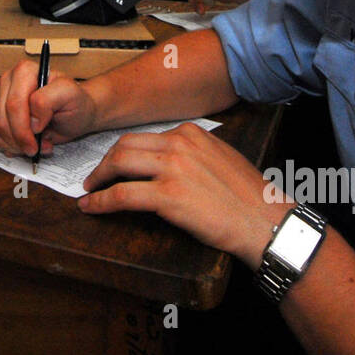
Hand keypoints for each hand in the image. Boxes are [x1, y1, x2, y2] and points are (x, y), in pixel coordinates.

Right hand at [0, 58, 96, 157]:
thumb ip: (47, 100)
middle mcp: (10, 82)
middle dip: (20, 139)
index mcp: (24, 71)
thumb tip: (32, 120)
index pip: (14, 104)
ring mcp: (2, 99)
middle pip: (4, 119)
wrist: (76, 111)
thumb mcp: (69, 94)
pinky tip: (29, 143)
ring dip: (18, 145)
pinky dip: (13, 146)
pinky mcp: (0, 115)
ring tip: (38, 145)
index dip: (23, 127)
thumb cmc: (74, 102)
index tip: (37, 140)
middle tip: (36, 148)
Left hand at [78, 122, 288, 266]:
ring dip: (98, 178)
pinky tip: (91, 207)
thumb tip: (168, 162)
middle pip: (124, 146)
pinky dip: (100, 201)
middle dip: (105, 162)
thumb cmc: (249, 197)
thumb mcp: (220, 158)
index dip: (123, 152)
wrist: (264, 220)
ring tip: (90, 190)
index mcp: (190, 133)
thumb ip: (193, 153)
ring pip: (118, 164)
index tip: (115, 163)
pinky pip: (121, 195)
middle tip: (96, 177)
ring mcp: (172, 168)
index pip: (144, 137)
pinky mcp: (167, 196)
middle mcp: (178, 144)